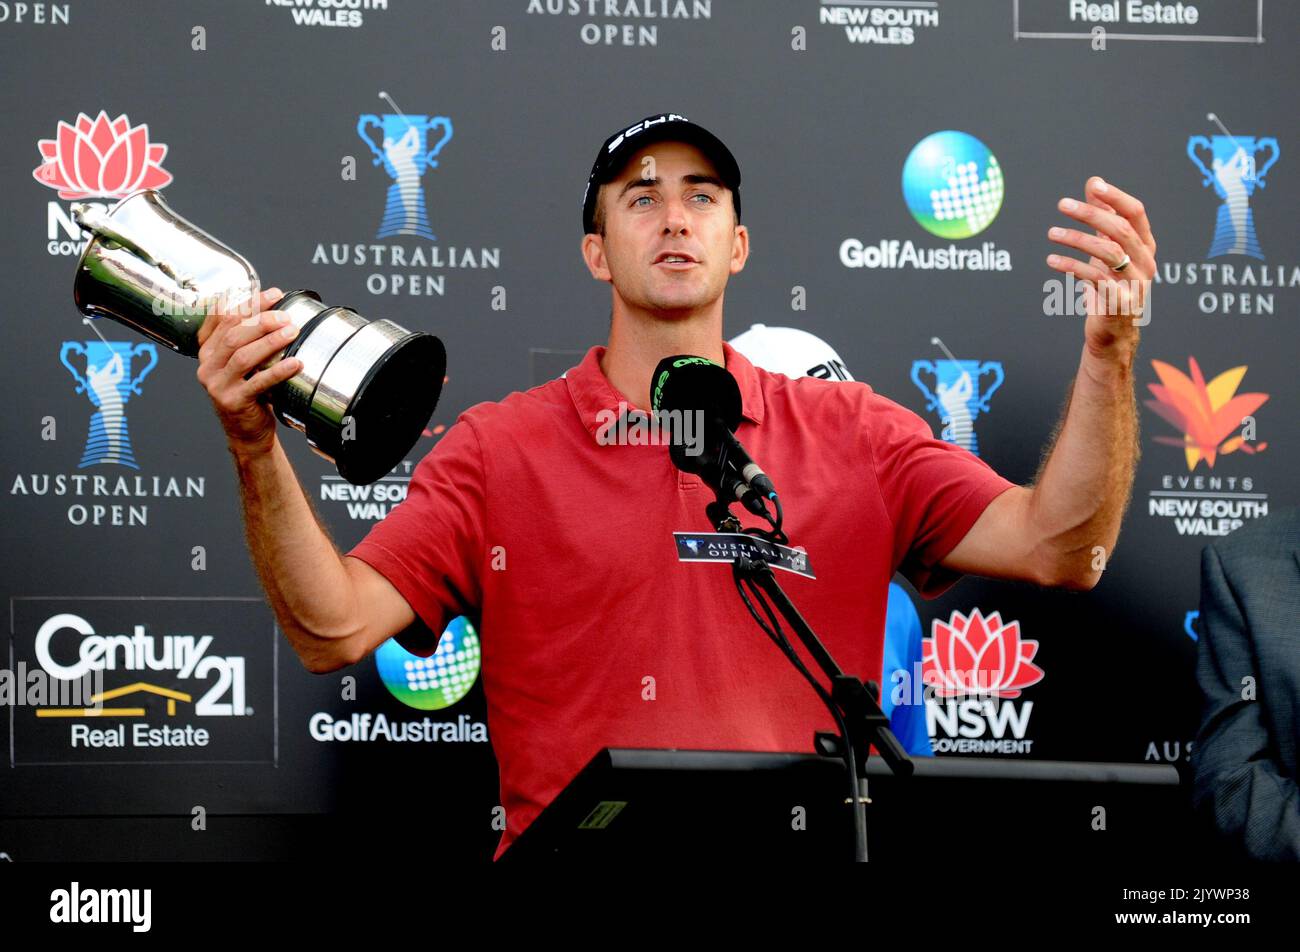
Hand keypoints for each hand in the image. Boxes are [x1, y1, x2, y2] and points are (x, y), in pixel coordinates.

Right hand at [195, 286, 303, 457]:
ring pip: (243, 356)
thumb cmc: (249, 392)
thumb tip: (276, 309)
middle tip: (286, 316)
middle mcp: (207, 365)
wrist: (246, 431)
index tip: (273, 294)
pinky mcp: (233, 401)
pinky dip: (278, 371)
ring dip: (270, 341)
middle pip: (234, 334)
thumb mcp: (242, 363)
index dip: (248, 303)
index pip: (224, 318)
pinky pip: (258, 382)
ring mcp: (218, 384)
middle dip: (262, 321)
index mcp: (207, 350)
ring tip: (292, 332)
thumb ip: (248, 339)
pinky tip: (296, 363)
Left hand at [1046, 177, 1156, 365]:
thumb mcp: (1107, 250)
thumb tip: (1094, 183)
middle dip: (1090, 214)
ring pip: (1108, 252)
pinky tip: (1052, 260)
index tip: (1093, 186)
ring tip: (1051, 233)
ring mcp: (1135, 284)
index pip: (1136, 213)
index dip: (1116, 197)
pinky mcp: (1119, 302)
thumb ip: (1103, 218)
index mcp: (1145, 246)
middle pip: (1120, 230)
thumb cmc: (1109, 287)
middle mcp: (1145, 262)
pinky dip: (1071, 266)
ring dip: (1076, 239)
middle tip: (1063, 205)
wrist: (1113, 333)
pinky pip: (1094, 278)